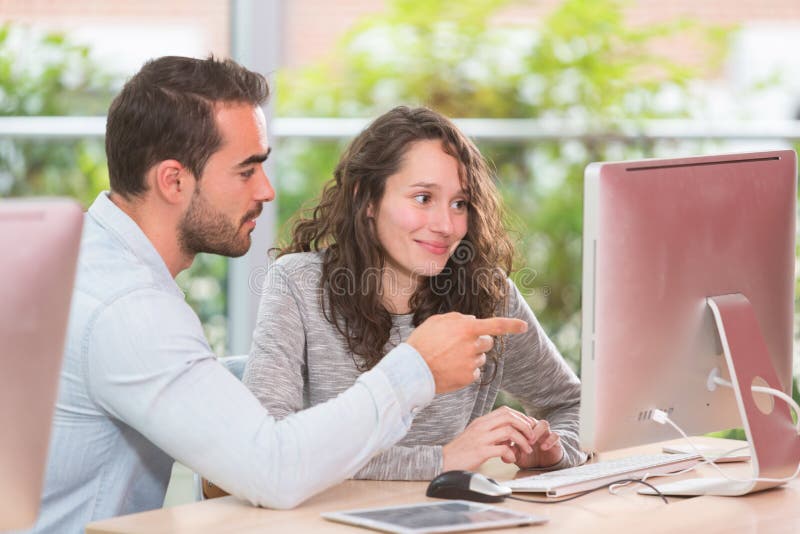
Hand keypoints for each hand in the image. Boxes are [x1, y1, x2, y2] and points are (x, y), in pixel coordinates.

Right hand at [407, 312, 526, 393]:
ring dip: (471, 356)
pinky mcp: (467, 378)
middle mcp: (472, 346)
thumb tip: (473, 320)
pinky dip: (466, 371)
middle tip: (461, 344)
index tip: (524, 326)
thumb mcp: (436, 321)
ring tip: (450, 358)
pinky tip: (451, 369)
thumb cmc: (422, 342)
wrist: (412, 369)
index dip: (512, 325)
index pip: (496, 325)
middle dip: (479, 342)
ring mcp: (470, 363)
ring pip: (480, 358)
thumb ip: (457, 318)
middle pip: (488, 343)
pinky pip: (474, 373)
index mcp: (466, 329)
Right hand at [441, 406, 535, 471]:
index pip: (505, 411)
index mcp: (481, 421)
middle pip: (509, 417)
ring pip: (509, 432)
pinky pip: (503, 449)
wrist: (444, 460)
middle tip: (531, 437)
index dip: (520, 417)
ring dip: (522, 441)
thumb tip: (510, 436)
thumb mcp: (476, 436)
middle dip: (525, 426)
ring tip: (526, 450)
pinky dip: (511, 454)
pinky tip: (511, 459)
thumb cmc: (461, 450)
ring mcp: (481, 438)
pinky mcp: (481, 451)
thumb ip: (492, 433)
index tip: (528, 427)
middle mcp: (482, 426)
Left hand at [512, 417, 563, 468]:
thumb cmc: (528, 457)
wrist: (544, 464)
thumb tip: (503, 454)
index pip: (518, 421)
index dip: (513, 426)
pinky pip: (555, 435)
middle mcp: (535, 428)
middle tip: (520, 438)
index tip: (507, 436)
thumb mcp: (518, 457)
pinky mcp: (555, 440)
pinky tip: (543, 447)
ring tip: (531, 442)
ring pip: (543, 424)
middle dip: (524, 428)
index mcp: (524, 429)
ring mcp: (546, 433)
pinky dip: (549, 440)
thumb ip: (511, 453)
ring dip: (537, 431)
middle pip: (530, 420)